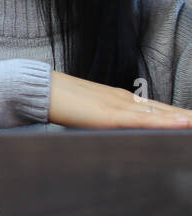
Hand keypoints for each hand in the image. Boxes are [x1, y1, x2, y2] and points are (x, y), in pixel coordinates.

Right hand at [48, 70, 191, 128]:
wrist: (38, 89)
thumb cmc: (56, 100)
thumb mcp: (84, 111)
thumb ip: (100, 117)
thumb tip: (107, 126)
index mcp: (118, 99)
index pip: (157, 109)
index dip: (178, 115)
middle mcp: (124, 100)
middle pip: (166, 110)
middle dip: (187, 117)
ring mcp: (119, 106)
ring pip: (162, 114)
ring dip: (185, 119)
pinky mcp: (111, 114)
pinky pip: (146, 120)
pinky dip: (168, 121)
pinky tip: (184, 123)